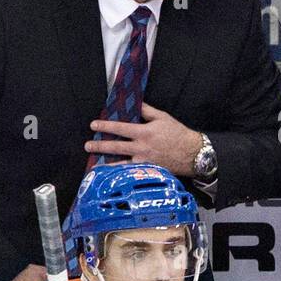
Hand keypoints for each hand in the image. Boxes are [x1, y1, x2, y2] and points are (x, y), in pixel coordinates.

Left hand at [86, 103, 201, 176]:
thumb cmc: (178, 134)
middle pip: (116, 147)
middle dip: (100, 146)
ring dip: (106, 163)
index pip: (120, 128)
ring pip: (120, 163)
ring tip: (94, 164)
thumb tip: (135, 104)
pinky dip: (120, 174)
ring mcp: (144, 162)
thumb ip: (147, 111)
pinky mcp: (148, 171)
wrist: (192, 154)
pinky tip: (111, 176)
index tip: (94, 124)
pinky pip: (130, 172)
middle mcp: (142, 148)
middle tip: (88, 145)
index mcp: (144, 132)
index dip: (105, 125)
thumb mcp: (163, 118)